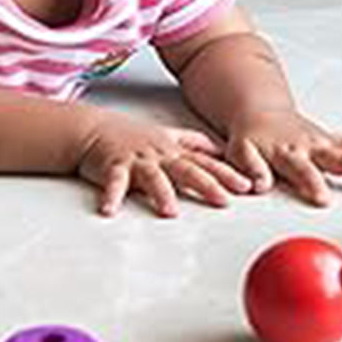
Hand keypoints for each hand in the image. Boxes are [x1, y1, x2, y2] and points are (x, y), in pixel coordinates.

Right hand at [77, 113, 251, 216]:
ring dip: (162, 194)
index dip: (227, 174)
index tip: (247, 186)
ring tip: (170, 212)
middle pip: (187, 170)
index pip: (206, 163)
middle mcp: (160, 155)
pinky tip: (109, 210)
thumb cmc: (132, 136)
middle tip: (224, 201)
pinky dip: (111, 195)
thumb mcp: (168, 136)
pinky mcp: (112, 166)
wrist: (94, 128)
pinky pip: (113, 182)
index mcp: (174, 151)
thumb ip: (194, 144)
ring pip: (153, 177)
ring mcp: (137, 160)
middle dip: (207, 185)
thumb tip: (220, 149)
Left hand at [226, 108, 341, 206]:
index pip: (303, 169)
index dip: (312, 183)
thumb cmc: (253, 137)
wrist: (260, 114)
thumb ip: (249, 166)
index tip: (323, 199)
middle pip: (341, 159)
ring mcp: (328, 143)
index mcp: (289, 151)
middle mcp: (313, 145)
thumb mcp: (240, 151)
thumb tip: (257, 184)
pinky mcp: (337, 142)